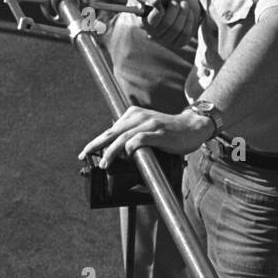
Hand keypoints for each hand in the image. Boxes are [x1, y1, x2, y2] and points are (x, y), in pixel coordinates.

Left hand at [79, 106, 212, 167]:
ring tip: (104, 163)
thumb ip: (133, 135)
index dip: (96, 141)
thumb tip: (118, 151)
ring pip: (123, 137)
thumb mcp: (147, 128)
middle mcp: (139, 116)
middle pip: (112, 132)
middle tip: (85, 155)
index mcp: (133, 114)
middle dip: (96, 145)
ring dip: (111, 151)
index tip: (85, 152)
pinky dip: (131, 148)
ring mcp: (149, 124)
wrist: (192, 127)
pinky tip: (128, 155)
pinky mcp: (159, 133)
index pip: (110, 129)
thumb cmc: (169, 131)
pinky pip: (140, 140)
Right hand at [140, 0, 199, 50]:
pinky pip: (185, 34)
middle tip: (176, 2)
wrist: (186, 1)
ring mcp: (165, 41)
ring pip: (176, 29)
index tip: (162, 2)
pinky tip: (188, 15)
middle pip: (166, 24)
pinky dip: (189, 21)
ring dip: (183, 13)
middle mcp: (152, 33)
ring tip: (184, 6)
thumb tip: (154, 0)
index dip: (160, 10)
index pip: (151, 20)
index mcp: (144, 20)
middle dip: (175, 9)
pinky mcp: (178, 44)